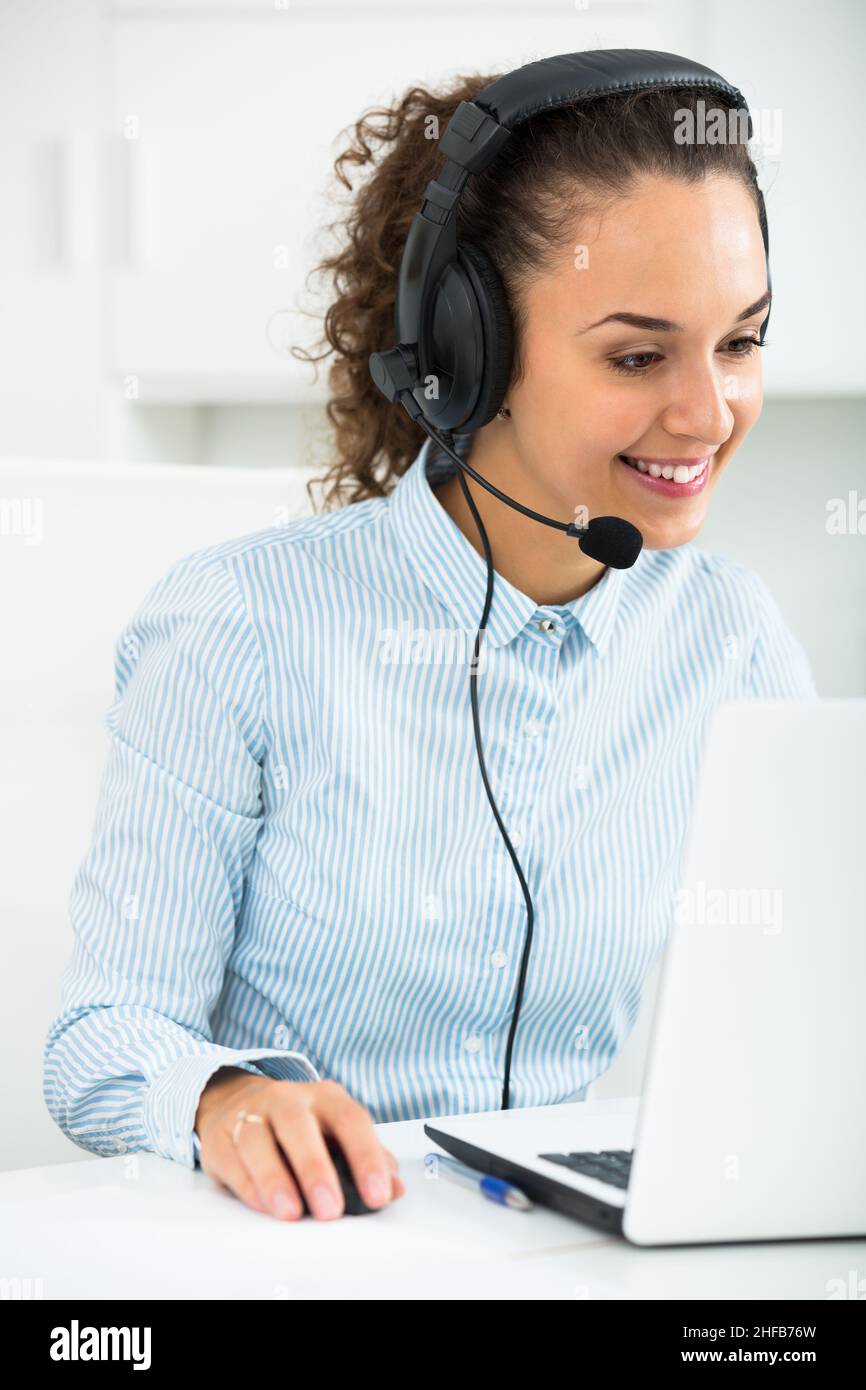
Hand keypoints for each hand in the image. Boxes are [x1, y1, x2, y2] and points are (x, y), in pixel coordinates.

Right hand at [194, 1068, 404, 1220]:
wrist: (236, 1101)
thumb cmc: (298, 1125)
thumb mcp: (335, 1133)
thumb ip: (368, 1159)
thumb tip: (394, 1187)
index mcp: (325, 1097)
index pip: (350, 1120)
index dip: (367, 1158)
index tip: (378, 1195)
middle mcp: (287, 1099)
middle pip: (298, 1125)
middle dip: (315, 1168)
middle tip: (330, 1208)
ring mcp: (250, 1115)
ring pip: (258, 1140)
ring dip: (275, 1179)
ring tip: (291, 1212)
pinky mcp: (220, 1138)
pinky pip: (232, 1160)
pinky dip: (248, 1186)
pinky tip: (264, 1205)